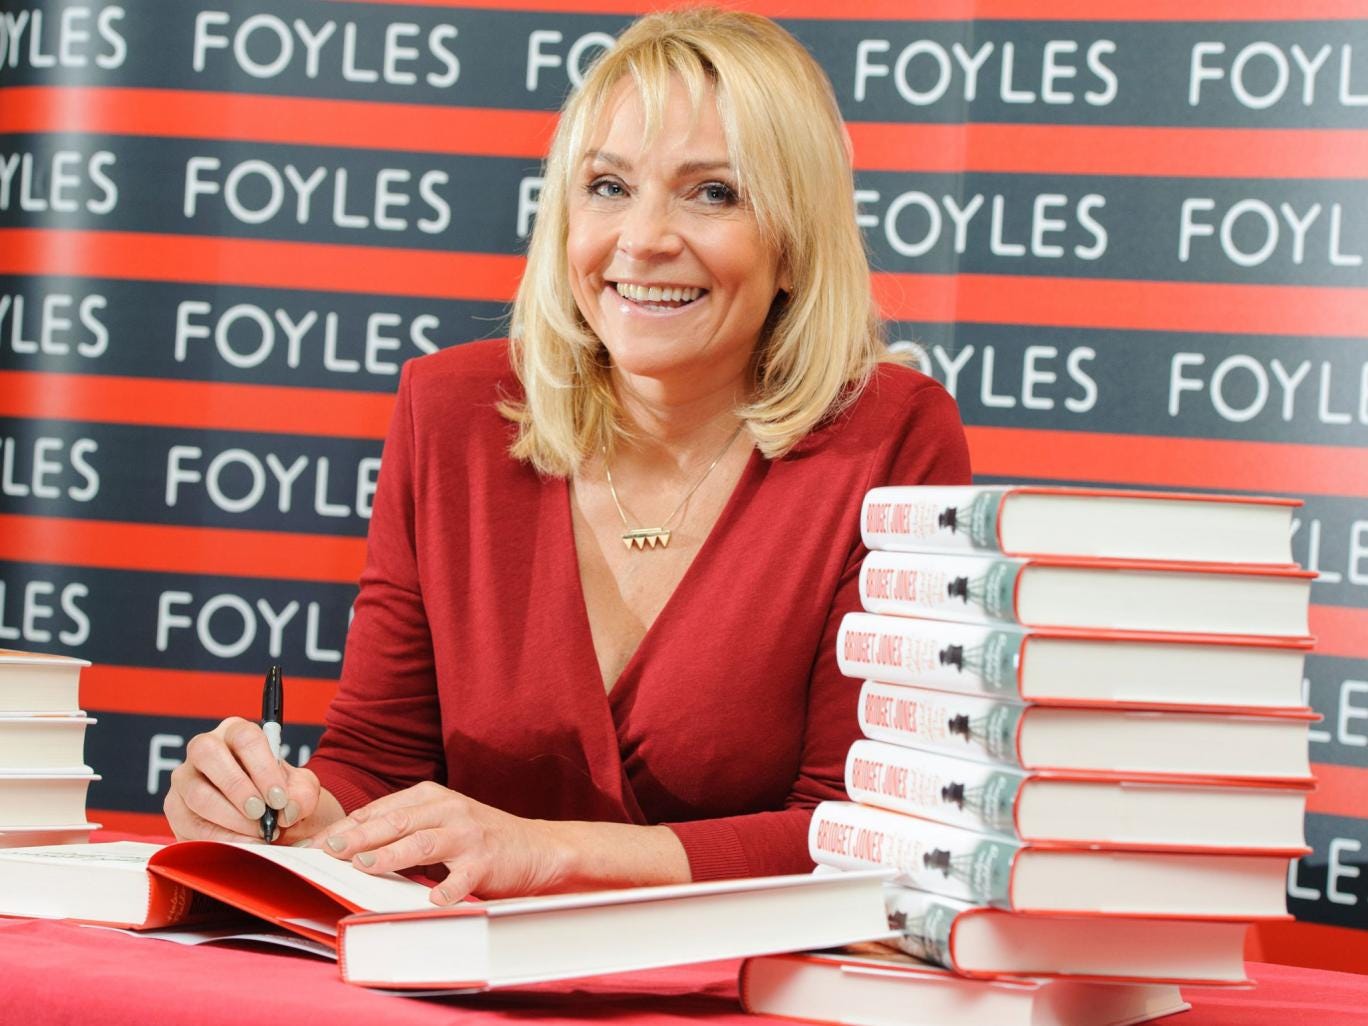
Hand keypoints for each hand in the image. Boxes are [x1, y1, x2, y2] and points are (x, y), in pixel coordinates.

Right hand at [164, 716, 337, 843]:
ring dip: (230, 819)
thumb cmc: (280, 796)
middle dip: (237, 788)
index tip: (279, 799)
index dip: (263, 768)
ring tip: (257, 834)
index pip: (245, 738)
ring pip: (197, 794)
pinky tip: (242, 845)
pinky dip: (219, 838)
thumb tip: (287, 810)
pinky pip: (188, 824)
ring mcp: (185, 778)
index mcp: (237, 732)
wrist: (268, 820)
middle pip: (208, 754)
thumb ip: (303, 795)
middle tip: (260, 814)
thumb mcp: (302, 790)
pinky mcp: (175, 809)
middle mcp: (204, 748)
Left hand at [300, 782, 569, 902]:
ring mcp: (467, 834)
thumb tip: (350, 846)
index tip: (316, 844)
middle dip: (358, 836)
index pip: (380, 809)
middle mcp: (448, 809)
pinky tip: (432, 900)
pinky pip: (461, 877)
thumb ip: (402, 829)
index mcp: (431, 797)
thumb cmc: (480, 838)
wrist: (536, 848)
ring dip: (390, 855)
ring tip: (364, 865)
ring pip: (421, 842)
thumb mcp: (440, 822)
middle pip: (395, 821)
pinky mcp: (485, 860)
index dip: (347, 826)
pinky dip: (446, 890)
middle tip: (328, 849)